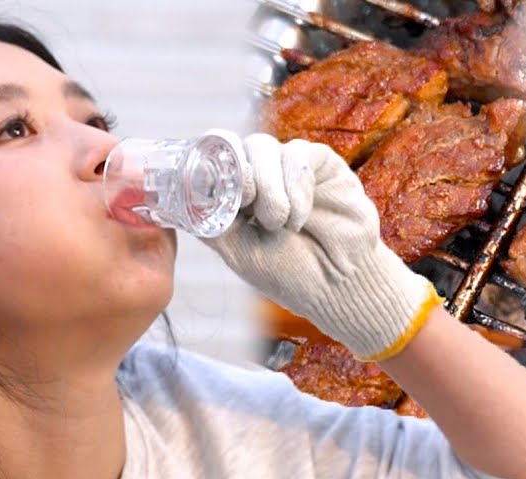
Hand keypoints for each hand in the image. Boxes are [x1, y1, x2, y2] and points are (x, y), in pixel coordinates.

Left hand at [202, 132, 440, 360]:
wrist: (338, 285)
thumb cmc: (289, 272)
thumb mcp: (238, 252)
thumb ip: (212, 222)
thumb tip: (188, 196)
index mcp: (234, 193)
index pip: (212, 160)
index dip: (212, 171)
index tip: (226, 201)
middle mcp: (259, 174)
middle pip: (234, 147)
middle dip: (241, 178)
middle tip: (251, 209)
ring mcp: (287, 166)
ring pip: (263, 146)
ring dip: (269, 187)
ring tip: (280, 223)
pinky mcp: (320, 162)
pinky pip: (298, 154)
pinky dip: (296, 185)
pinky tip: (299, 216)